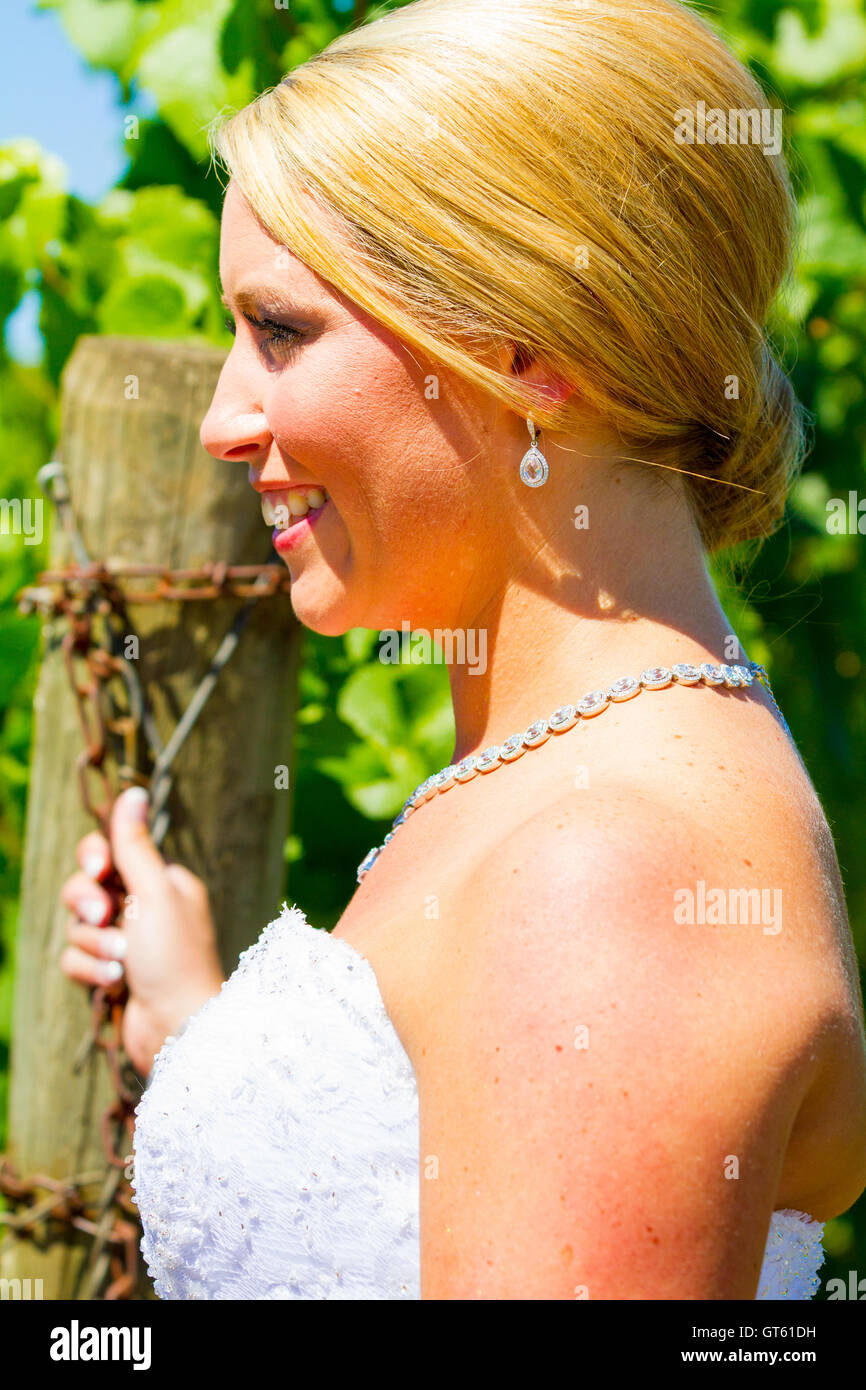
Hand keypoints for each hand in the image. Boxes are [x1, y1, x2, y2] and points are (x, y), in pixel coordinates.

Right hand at [59, 787, 224, 1075]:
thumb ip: (135, 844)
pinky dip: (91, 970)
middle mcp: (143, 908)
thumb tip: (132, 791)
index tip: (98, 869)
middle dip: (86, 904)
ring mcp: (126, 942)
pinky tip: (115, 984)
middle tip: (104, 917)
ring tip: (121, 963)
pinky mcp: (110, 972)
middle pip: (84, 887)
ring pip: (77, 926)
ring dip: (94, 945)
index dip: (93, 859)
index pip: (109, 852)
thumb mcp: (154, 891)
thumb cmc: (175, 955)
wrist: (177, 1026)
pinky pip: (75, 958)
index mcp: (161, 882)